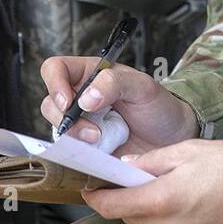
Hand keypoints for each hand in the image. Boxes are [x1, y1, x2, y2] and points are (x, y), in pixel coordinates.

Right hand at [39, 56, 198, 154]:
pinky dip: (79, 154)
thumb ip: (115, 83)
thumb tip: (86, 97)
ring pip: (56, 129)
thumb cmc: (159, 107)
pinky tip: (99, 153)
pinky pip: (69, 152)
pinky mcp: (85, 149)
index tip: (68, 101)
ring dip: (73, 137)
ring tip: (99, 140)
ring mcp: (81, 125)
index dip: (54, 83)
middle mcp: (80, 98)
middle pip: (50, 103)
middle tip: (91, 129)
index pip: (55, 69)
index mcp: (91, 74)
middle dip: (65, 119)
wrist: (173, 140)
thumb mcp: (143, 87)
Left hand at [81, 139, 222, 223]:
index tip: (90, 188)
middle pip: (131, 217)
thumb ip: (151, 161)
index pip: (113, 207)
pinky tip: (185, 197)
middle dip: (126, 199)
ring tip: (166, 184)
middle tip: (131, 178)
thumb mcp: (186, 150)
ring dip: (149, 207)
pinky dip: (169, 215)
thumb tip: (129, 166)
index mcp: (163, 200)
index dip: (96, 197)